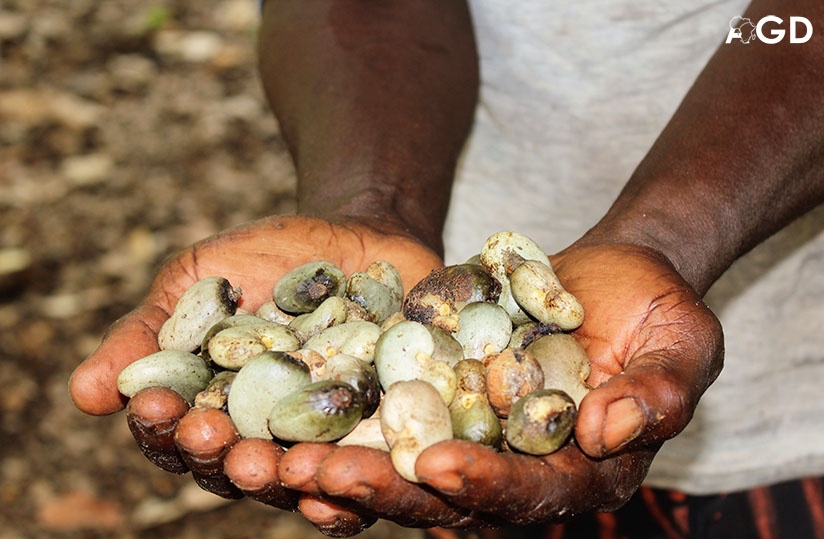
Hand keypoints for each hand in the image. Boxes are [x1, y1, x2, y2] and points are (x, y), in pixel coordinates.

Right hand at [68, 214, 442, 534]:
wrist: (358, 236)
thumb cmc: (269, 257)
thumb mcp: (198, 281)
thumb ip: (149, 334)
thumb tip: (83, 393)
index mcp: (214, 408)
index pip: (178, 435)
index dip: (162, 428)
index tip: (154, 407)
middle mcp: (266, 435)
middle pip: (234, 470)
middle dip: (219, 458)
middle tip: (216, 440)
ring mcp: (325, 439)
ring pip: (296, 481)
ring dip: (279, 479)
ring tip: (269, 462)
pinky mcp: (380, 431)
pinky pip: (366, 470)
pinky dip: (351, 486)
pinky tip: (339, 479)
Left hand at [281, 241, 722, 531]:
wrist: (614, 272)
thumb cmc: (659, 309)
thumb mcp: (681, 342)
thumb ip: (660, 392)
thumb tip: (612, 430)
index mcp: (582, 472)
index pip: (533, 495)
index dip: (489, 487)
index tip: (442, 466)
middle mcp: (520, 468)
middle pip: (452, 497)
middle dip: (390, 490)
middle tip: (327, 475)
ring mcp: (475, 434)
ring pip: (405, 467)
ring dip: (346, 468)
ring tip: (287, 461)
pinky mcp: (441, 396)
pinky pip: (387, 417)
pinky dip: (344, 422)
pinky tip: (292, 419)